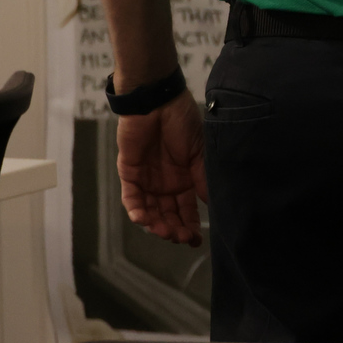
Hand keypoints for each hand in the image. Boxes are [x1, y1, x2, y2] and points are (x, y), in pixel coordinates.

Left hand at [116, 89, 205, 246]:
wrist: (157, 102)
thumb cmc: (182, 121)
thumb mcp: (200, 152)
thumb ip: (202, 179)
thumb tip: (212, 203)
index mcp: (185, 179)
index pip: (187, 209)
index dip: (191, 226)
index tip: (195, 241)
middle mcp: (166, 183)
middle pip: (169, 214)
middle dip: (174, 229)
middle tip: (181, 239)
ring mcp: (148, 179)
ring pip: (150, 210)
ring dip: (156, 224)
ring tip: (165, 232)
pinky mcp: (130, 173)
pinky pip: (131, 197)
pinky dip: (136, 210)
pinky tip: (144, 219)